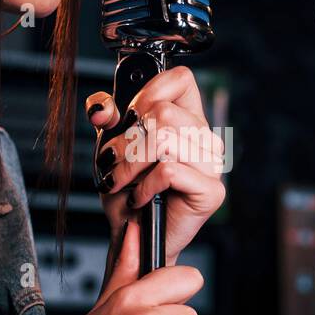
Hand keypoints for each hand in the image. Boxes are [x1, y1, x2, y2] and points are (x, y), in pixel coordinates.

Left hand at [86, 66, 226, 264]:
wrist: (131, 235)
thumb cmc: (126, 190)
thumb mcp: (111, 146)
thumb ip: (109, 119)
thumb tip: (102, 108)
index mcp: (187, 119)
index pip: (180, 79)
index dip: (149, 92)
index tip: (128, 119)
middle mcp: (205, 138)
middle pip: (164, 113)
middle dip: (128, 140)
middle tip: (114, 162)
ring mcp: (212, 165)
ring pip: (165, 140)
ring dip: (131, 165)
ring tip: (121, 181)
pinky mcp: (211, 191)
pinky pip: (170, 171)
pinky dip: (145, 185)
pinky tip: (140, 196)